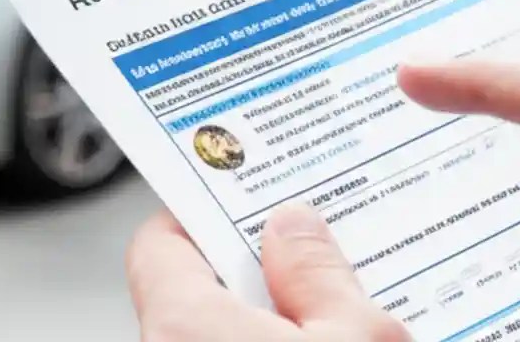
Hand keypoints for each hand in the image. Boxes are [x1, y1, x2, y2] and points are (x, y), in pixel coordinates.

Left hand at [127, 204, 407, 341]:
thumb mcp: (360, 340)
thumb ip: (320, 274)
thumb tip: (295, 225)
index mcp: (184, 326)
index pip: (160, 242)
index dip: (208, 212)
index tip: (252, 193)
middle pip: (200, 290)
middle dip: (262, 267)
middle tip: (319, 249)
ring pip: (226, 333)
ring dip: (277, 319)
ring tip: (343, 309)